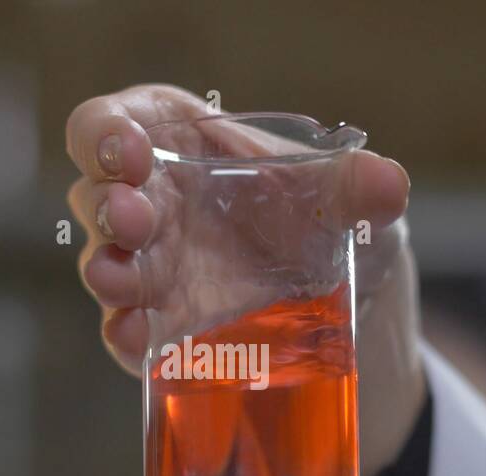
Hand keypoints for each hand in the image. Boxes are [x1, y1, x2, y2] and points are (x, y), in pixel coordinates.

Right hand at [66, 84, 425, 475]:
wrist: (335, 296)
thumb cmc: (312, 217)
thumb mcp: (341, 196)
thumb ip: (358, 185)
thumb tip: (390, 185)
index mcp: (173, 145)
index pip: (112, 126)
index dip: (106, 134)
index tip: (130, 151)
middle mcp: (147, 203)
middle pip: (95, 196)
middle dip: (107, 206)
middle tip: (134, 220)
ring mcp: (148, 268)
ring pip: (105, 263)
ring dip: (108, 272)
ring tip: (120, 285)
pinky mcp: (159, 325)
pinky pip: (127, 330)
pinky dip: (127, 335)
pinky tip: (138, 338)